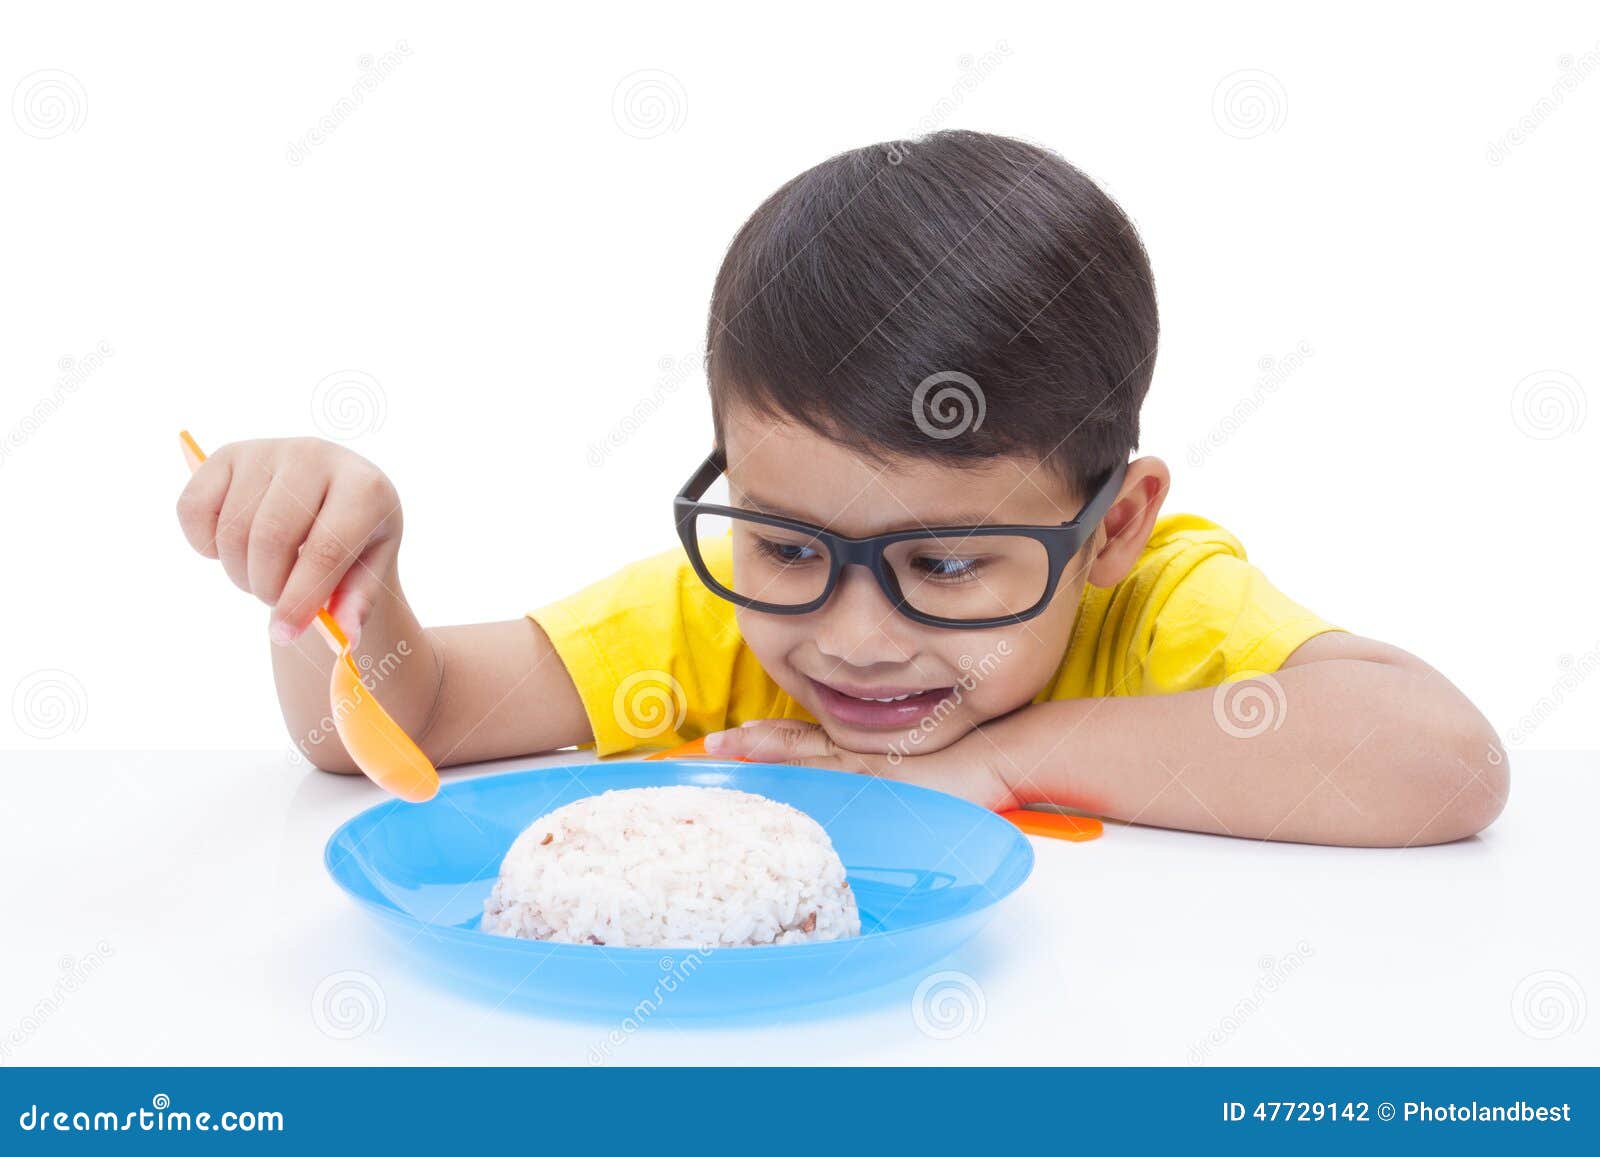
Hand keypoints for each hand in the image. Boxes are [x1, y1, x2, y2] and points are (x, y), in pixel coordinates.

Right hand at [176, 437, 402, 647]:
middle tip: (276, 600)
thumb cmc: (356, 536)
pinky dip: (205, 545)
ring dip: (241, 572)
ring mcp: (267, 450)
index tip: (284, 635)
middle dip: (268, 587)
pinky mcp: (227, 454)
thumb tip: (344, 641)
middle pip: (270, 539)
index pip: (326, 548)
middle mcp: (315, 456)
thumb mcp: (369, 569)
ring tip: (265, 574)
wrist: (335, 490)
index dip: (300, 599)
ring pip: (232, 530)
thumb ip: (357, 604)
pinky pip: (193, 510)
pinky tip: (235, 548)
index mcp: (364, 486)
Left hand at [703, 720, 1020, 811]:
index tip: (732, 738)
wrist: (1004, 755)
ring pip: (806, 756)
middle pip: (795, 745)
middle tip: (711, 745)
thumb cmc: (969, 767)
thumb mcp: (916, 771)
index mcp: (863, 750)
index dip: (767, 739)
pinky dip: (804, 772)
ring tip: (728, 747)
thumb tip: (860, 794)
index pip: (805, 741)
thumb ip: (885, 778)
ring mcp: (870, 764)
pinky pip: (835, 775)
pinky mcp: (883, 778)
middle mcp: (860, 752)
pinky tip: (779, 776)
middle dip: (752, 744)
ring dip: (766, 751)